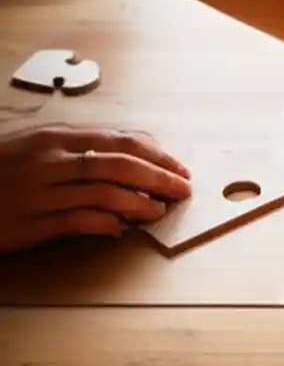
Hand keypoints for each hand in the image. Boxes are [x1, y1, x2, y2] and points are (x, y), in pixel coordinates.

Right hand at [0, 125, 191, 252]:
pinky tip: (122, 228)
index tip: (180, 168)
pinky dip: (108, 224)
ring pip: (105, 194)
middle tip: (183, 190)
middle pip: (121, 165)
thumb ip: (78, 147)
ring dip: (140, 204)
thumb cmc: (0, 169)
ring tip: (160, 212)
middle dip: (160, 178)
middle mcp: (50, 160)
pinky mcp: (31, 223)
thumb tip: (131, 153)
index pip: (121, 141)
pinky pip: (81, 222)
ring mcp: (40, 191)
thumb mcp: (36, 146)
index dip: (157, 155)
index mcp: (55, 136)